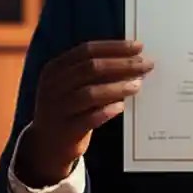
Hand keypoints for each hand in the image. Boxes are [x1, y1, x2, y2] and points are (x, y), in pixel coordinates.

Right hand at [15, 40, 152, 186]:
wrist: (46, 145)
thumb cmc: (69, 109)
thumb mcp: (72, 86)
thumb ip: (93, 72)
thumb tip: (131, 58)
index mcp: (55, 68)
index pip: (87, 50)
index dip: (114, 47)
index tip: (138, 47)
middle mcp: (52, 86)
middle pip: (91, 68)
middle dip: (122, 64)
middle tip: (146, 65)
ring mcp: (56, 109)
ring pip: (90, 93)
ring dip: (117, 87)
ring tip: (138, 85)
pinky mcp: (64, 131)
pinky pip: (88, 119)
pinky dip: (106, 111)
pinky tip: (121, 107)